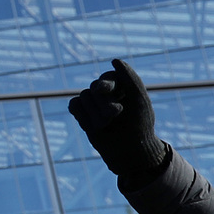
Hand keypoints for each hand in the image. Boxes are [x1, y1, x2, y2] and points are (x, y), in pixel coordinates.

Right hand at [68, 59, 169, 175]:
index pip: (108, 78)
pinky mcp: (82, 113)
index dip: (106, 85)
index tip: (104, 91)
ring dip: (96, 113)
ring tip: (108, 125)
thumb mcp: (140, 101)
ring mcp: (94, 103)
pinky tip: (93, 126)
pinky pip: (74, 105)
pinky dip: (82, 115)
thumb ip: (130, 78)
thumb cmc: (140, 126)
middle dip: (103, 104)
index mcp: (123, 86)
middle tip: (116, 116)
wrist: (131, 152)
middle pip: (93, 87)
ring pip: (83, 96)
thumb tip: (115, 60)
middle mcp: (107, 92)